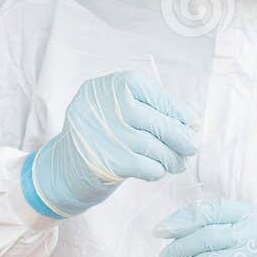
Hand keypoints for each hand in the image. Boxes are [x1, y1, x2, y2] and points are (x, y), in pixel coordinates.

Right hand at [23, 71, 196, 217]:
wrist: (64, 168)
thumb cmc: (101, 136)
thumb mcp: (119, 112)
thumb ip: (151, 110)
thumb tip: (192, 121)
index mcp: (112, 85)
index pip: (156, 95)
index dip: (178, 111)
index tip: (192, 123)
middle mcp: (106, 106)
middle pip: (157, 122)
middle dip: (180, 137)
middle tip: (192, 148)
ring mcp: (106, 134)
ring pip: (154, 146)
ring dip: (172, 157)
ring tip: (178, 163)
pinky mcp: (108, 162)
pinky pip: (147, 166)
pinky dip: (157, 170)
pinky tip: (157, 170)